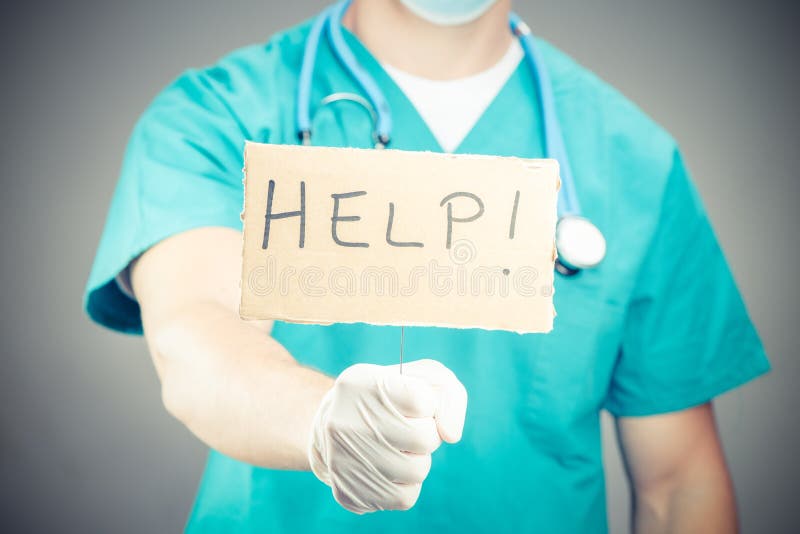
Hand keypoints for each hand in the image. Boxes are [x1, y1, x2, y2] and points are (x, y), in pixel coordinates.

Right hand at [308, 359, 467, 513]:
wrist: (335, 427)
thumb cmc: (388, 400)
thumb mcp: (420, 380)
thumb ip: (448, 395)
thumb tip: (451, 435)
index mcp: (360, 383)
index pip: (423, 401)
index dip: (428, 405)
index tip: (410, 403)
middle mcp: (344, 421)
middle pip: (424, 438)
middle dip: (426, 434)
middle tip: (406, 428)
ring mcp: (341, 460)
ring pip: (418, 470)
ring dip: (417, 460)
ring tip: (396, 448)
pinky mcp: (348, 494)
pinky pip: (405, 497)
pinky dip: (406, 484)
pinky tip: (387, 469)